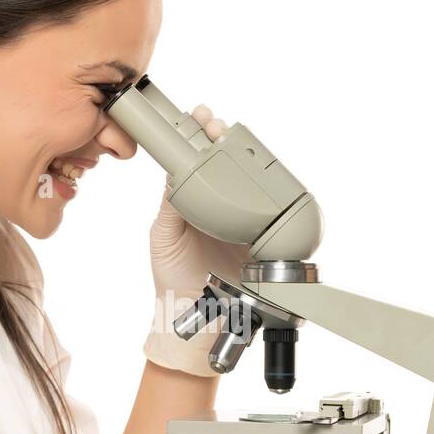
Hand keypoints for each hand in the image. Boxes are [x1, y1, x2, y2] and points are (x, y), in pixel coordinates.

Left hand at [143, 105, 254, 375]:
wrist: (198, 316)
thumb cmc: (174, 277)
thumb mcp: (165, 236)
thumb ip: (172, 204)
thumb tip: (175, 171)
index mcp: (190, 202)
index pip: (194, 161)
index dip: (196, 137)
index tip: (198, 117)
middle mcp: (216, 205)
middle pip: (222, 163)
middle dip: (221, 138)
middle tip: (218, 123)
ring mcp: (240, 217)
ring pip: (245, 179)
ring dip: (243, 156)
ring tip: (236, 137)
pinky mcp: (260, 234)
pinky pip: (267, 207)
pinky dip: (268, 189)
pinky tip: (263, 173)